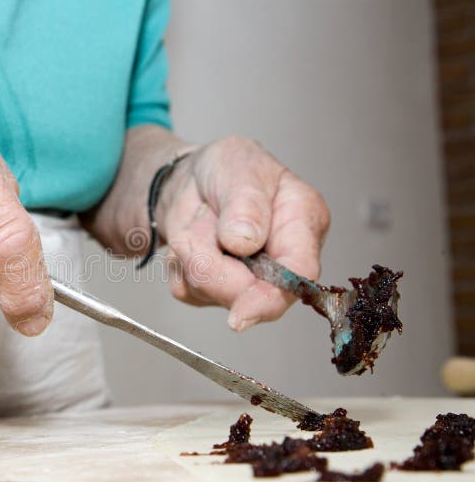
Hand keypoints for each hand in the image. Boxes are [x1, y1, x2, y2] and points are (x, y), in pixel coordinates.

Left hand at [158, 136, 329, 330]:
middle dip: (210, 265)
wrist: (193, 178)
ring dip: (191, 256)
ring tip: (200, 222)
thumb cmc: (228, 167)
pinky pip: (188, 291)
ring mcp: (249, 280)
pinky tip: (191, 239)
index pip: (298, 274)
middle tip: (191, 233)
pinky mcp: (216, 290)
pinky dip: (178, 264)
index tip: (239, 314)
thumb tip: (245, 241)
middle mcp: (281, 261)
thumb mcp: (240, 167)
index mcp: (303, 224)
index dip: (270, 298)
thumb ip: (246, 203)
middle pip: (249, 294)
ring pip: (210, 293)